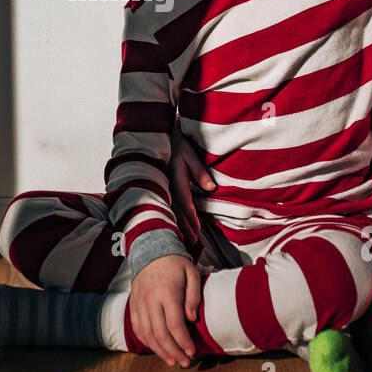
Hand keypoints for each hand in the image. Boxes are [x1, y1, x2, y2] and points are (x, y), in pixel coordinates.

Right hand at [130, 253, 201, 366]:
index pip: (174, 324)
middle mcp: (150, 299)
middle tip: (185, 362)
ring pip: (148, 334)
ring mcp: (139, 303)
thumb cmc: (175, 264)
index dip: (183, 341)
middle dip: (174, 351)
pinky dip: (148, 342)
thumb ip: (194, 295)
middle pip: (160, 333)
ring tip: (173, 361)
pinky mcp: (133, 306)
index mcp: (167, 292)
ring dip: (160, 351)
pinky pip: (138, 329)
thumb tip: (192, 318)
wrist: (150, 251)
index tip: (193, 352)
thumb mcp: (191, 272)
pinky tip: (158, 350)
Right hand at [169, 123, 212, 245]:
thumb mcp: (190, 152)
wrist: (160, 129)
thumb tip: (211, 189)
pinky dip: (175, 214)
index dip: (191, 217)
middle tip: (193, 243)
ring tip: (188, 238)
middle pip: (176, 210)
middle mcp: (166, 183)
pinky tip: (179, 223)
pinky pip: (169, 202)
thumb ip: (200, 171)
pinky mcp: (163, 183)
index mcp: (173, 176)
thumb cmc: (179, 140)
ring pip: (171, 208)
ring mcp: (163, 184)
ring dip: (180, 223)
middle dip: (185, 227)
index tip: (198, 231)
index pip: (184, 202)